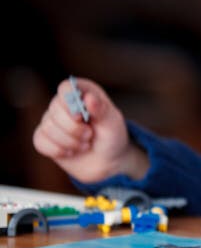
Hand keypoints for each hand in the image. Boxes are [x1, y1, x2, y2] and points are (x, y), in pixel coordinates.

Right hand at [32, 77, 148, 182]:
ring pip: (48, 127)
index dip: (70, 101)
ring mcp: (52, 120)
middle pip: (55, 109)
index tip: (81, 116)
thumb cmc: (112, 136)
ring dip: (69, 141)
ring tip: (85, 144)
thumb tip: (89, 97)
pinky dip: (58, 150)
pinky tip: (71, 152)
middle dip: (74, 128)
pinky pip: (40, 141)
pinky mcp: (44, 137)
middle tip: (90, 135)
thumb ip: (102, 110)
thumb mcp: (113, 123)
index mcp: (83, 93)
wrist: (108, 159)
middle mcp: (64, 104)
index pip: (66, 87)